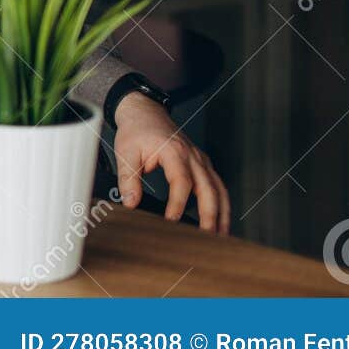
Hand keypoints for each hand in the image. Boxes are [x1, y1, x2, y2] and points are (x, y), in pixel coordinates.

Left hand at [113, 92, 230, 234]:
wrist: (144, 111)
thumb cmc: (136, 129)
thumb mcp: (126, 152)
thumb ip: (128, 179)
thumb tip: (131, 203)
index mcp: (174, 151)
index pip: (181, 181)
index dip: (178, 204)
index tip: (171, 221)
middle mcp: (192, 155)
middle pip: (209, 188)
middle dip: (210, 215)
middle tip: (206, 237)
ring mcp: (200, 159)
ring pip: (219, 189)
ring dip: (222, 213)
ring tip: (220, 235)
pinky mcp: (202, 164)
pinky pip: (217, 185)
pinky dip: (221, 203)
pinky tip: (219, 219)